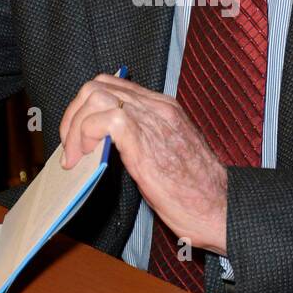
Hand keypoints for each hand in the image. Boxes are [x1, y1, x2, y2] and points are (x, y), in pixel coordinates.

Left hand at [60, 74, 227, 255]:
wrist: (221, 207)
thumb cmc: (198, 189)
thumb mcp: (170, 151)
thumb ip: (144, 137)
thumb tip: (111, 142)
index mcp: (163, 107)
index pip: (112, 85)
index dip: (86, 107)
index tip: (79, 136)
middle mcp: (156, 107)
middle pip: (96, 85)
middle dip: (73, 114)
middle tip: (71, 147)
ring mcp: (151, 121)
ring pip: (95, 96)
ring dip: (75, 125)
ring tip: (75, 154)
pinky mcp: (144, 142)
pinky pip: (104, 120)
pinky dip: (84, 136)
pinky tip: (85, 158)